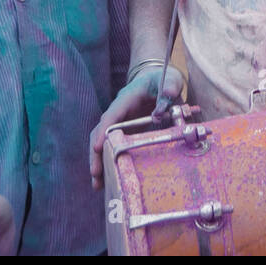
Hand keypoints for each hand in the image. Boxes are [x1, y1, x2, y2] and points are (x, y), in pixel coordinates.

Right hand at [89, 65, 185, 189]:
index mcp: (126, 99)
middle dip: (95, 154)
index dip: (103, 132)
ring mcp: (119, 123)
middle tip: (95, 175)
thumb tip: (165, 101)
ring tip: (98, 185)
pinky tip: (110, 180)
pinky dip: (109, 161)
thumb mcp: (170, 79)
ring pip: (103, 143)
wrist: (157, 79)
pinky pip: (113, 147)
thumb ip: (169, 87)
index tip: (98, 147)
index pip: (111, 116)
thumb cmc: (163, 79)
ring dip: (99, 162)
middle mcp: (118, 112)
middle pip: (100, 133)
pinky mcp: (124, 131)